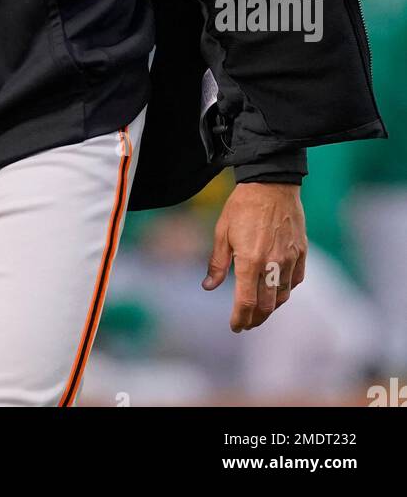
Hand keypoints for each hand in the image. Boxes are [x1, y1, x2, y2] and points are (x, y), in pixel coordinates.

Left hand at [201, 182, 306, 330]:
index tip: (235, 326)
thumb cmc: (242, 206)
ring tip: (260, 310)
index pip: (246, 302)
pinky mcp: (301, 252)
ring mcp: (289, 259)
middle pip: (266, 305)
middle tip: (246, 323)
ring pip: (282, 296)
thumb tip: (208, 286)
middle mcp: (272, 264)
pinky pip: (295, 280)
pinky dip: (285, 290)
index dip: (240, 318)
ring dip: (270, 307)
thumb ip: (217, 263)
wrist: (271, 183)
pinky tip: (277, 290)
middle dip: (255, 319)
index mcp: (250, 261)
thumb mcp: (222, 232)